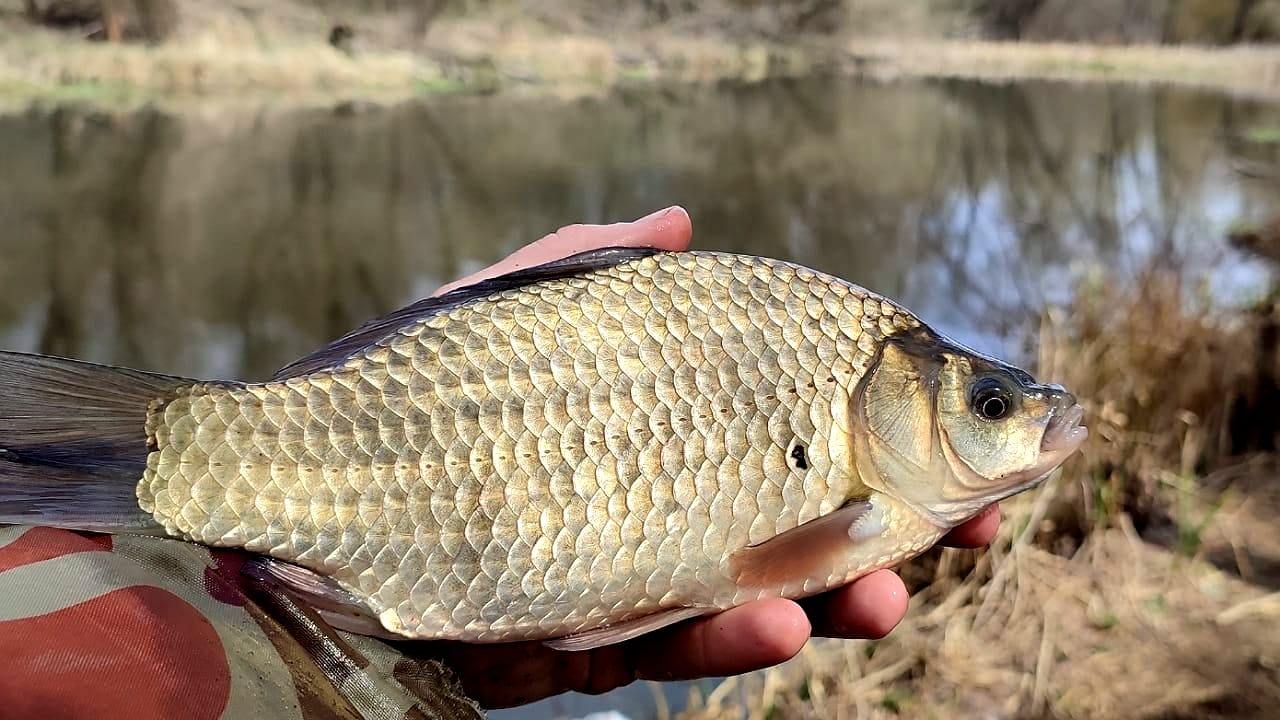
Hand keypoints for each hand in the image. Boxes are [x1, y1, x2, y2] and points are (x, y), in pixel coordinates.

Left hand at [424, 207, 1002, 708]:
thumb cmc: (401, 382)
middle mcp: (645, 503)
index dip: (877, 441)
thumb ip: (592, 267)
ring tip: (884, 594)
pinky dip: (717, 637)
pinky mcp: (559, 645)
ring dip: (823, 598)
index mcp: (653, 429)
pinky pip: (652, 647)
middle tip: (975, 531)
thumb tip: (684, 223)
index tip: (963, 443)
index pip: (790, 434)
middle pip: (786, 524)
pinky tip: (778, 619)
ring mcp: (607, 579)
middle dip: (884, 532)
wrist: (295, 489)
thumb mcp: (504, 307)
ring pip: (737, 599)